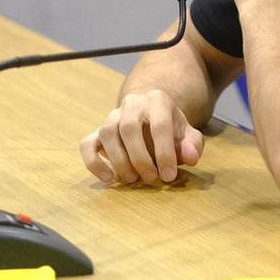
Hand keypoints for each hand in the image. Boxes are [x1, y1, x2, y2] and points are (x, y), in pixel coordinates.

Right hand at [80, 89, 203, 184]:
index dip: (164, 152)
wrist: (150, 116)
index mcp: (158, 101)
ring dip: (118, 160)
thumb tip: (191, 158)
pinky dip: (93, 162)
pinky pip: (87, 143)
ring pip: (107, 133)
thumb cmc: (172, 130)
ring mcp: (112, 116)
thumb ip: (192, 145)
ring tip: (131, 179)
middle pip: (129, 128)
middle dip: (140, 158)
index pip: (160, 125)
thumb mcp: (188, 134)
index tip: (168, 176)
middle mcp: (132, 104)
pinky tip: (107, 178)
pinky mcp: (97, 131)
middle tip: (150, 179)